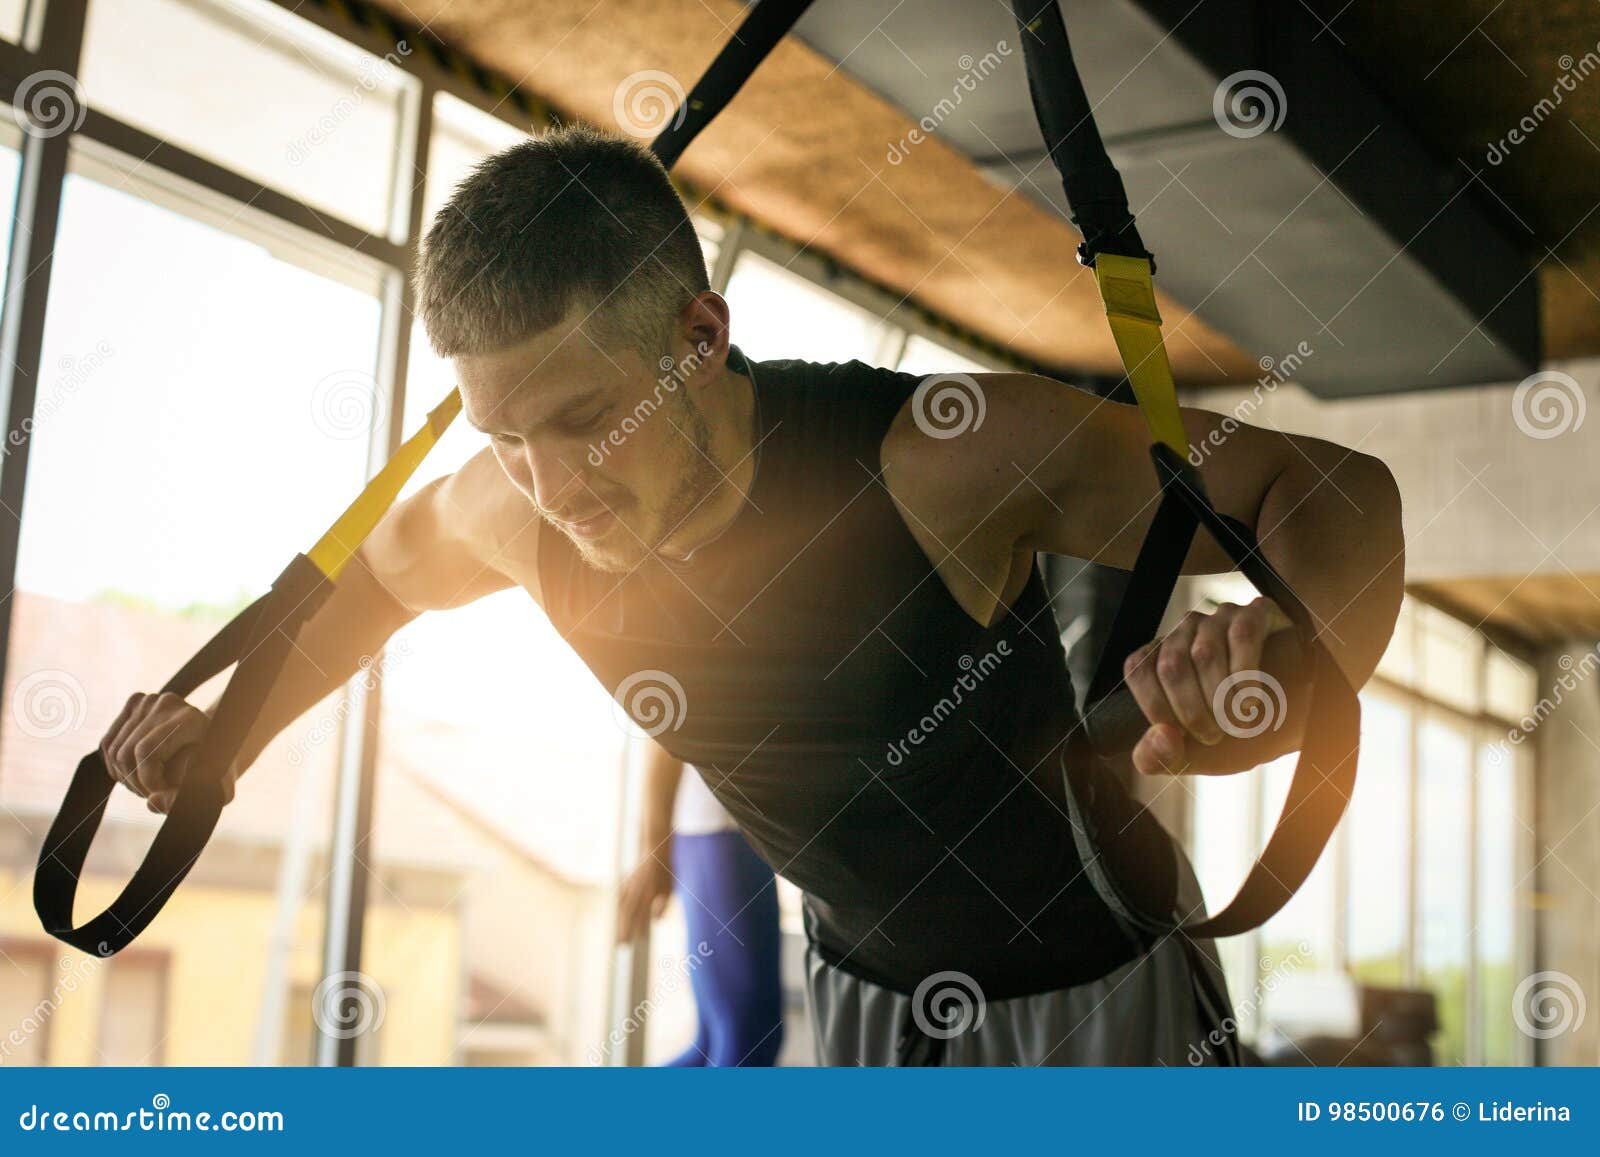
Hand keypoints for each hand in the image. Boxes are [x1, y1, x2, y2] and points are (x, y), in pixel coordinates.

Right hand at [99, 692, 231, 814]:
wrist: (213, 742)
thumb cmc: (215, 770)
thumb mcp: (213, 790)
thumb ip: (184, 801)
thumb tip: (152, 802)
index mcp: (190, 719)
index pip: (146, 751)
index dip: (148, 780)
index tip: (162, 793)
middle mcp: (167, 703)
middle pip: (126, 753)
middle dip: (136, 783)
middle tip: (153, 793)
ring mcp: (148, 701)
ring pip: (113, 751)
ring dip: (126, 778)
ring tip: (148, 785)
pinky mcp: (133, 704)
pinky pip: (107, 744)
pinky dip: (116, 767)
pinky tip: (136, 774)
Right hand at [615, 845, 674, 943]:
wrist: (655, 849)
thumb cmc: (665, 872)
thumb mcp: (669, 887)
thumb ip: (664, 904)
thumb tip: (656, 920)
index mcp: (648, 890)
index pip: (641, 912)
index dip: (638, 927)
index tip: (637, 940)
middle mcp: (637, 888)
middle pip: (629, 912)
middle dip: (625, 928)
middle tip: (622, 944)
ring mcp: (630, 885)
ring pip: (623, 906)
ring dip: (621, 921)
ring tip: (619, 935)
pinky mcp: (627, 883)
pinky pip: (621, 899)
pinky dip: (619, 910)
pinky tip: (618, 918)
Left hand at [1121, 596, 1294, 775]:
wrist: (1299, 724)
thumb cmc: (1239, 735)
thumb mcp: (1192, 756)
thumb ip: (1158, 757)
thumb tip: (1161, 738)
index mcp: (1162, 658)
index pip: (1138, 669)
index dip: (1156, 707)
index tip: (1182, 735)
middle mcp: (1186, 631)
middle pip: (1172, 666)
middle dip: (1193, 712)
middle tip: (1216, 735)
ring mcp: (1221, 618)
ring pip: (1205, 654)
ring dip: (1223, 700)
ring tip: (1241, 723)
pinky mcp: (1257, 614)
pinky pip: (1242, 637)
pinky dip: (1247, 678)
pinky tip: (1254, 701)